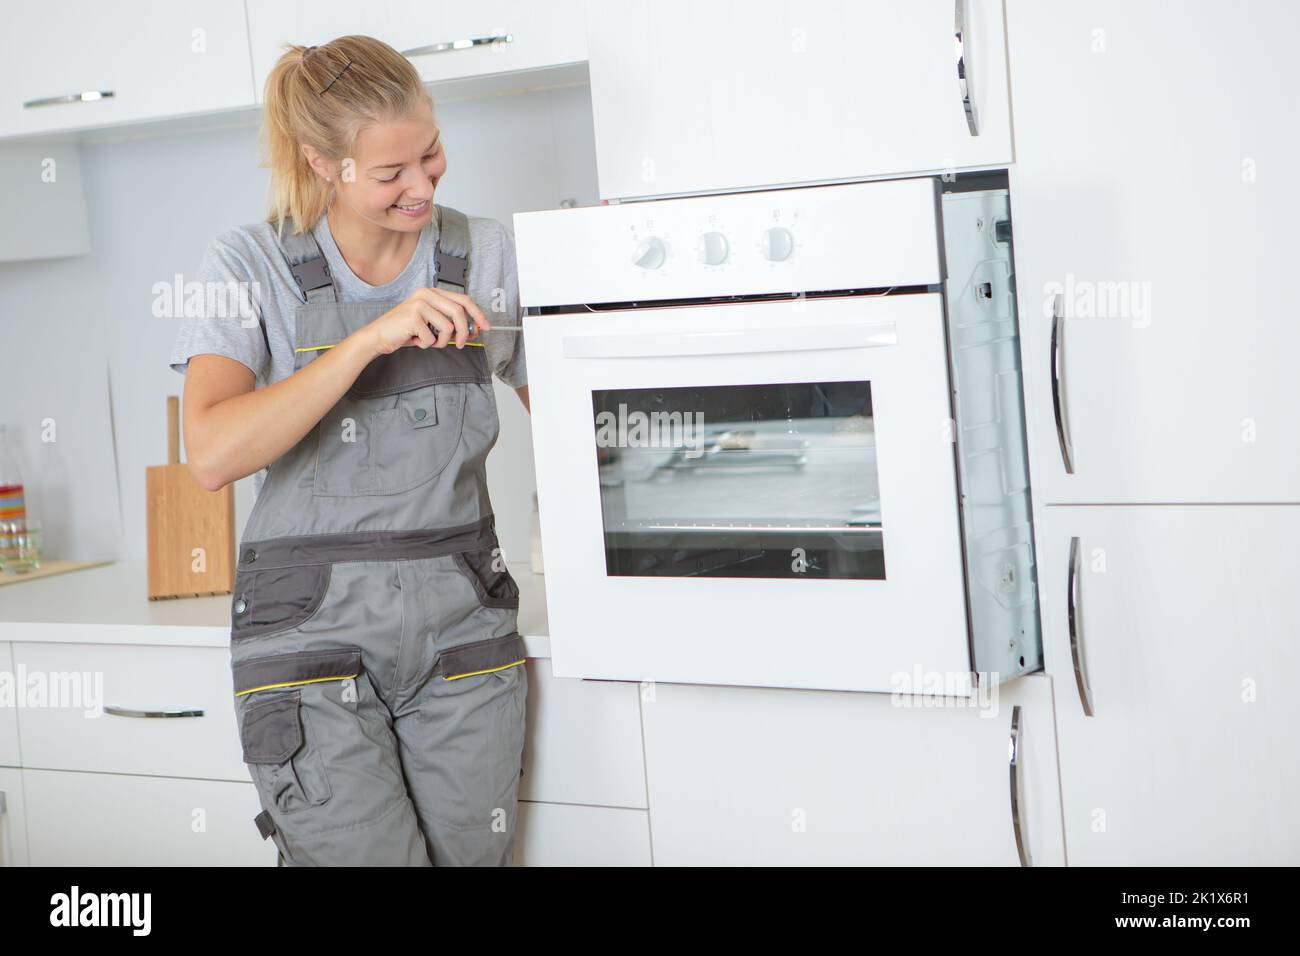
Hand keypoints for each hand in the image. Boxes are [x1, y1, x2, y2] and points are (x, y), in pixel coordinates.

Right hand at [360, 288, 491, 356]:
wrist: (379, 336)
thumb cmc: (405, 331)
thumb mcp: (430, 323)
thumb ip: (449, 322)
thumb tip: (473, 329)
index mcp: (432, 292)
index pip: (463, 299)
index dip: (477, 313)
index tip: (486, 326)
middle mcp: (426, 294)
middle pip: (459, 312)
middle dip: (463, 332)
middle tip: (459, 344)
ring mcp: (419, 304)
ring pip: (447, 328)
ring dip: (440, 341)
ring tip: (427, 341)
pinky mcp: (413, 317)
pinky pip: (432, 339)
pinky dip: (426, 345)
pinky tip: (414, 340)